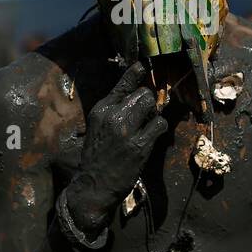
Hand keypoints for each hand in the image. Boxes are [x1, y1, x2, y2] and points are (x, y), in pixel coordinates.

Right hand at [65, 63, 167, 234]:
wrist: (93, 186)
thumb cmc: (96, 157)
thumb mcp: (98, 128)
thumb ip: (113, 111)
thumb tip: (135, 97)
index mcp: (101, 109)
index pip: (122, 84)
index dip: (136, 72)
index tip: (144, 64)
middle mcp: (112, 115)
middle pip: (143, 94)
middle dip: (148, 103)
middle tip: (146, 115)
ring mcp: (126, 130)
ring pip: (151, 105)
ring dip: (153, 115)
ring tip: (148, 127)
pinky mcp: (139, 145)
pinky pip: (159, 124)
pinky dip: (159, 129)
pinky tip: (152, 137)